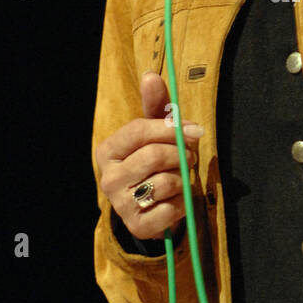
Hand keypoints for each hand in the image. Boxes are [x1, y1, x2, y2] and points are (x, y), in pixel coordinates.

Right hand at [95, 72, 202, 240]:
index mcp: (108, 151)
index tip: (195, 130)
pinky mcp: (137, 226)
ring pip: (165, 183)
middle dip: (181, 154)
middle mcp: (108, 178)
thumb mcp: (154, 132)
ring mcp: (120, 205)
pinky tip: (175, 201)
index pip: (139, 130)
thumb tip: (151, 75)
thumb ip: (156, 106)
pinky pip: (171, 210)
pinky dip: (182, 204)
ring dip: (183, 180)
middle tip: (190, 157)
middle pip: (154, 156)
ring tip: (180, 178)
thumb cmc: (153, 161)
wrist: (149, 206)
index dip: (171, 128)